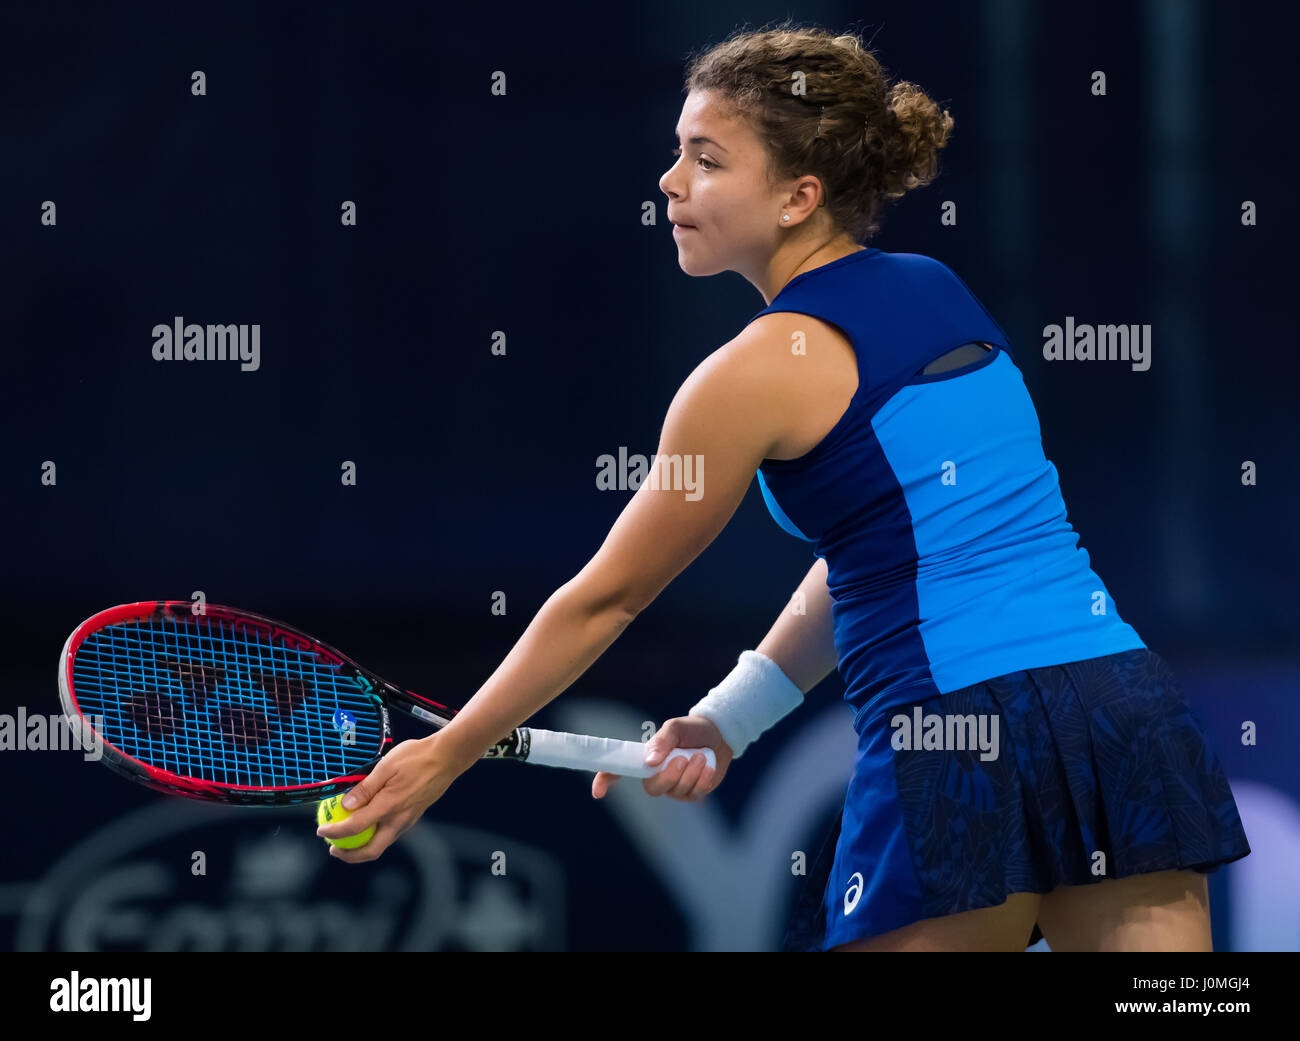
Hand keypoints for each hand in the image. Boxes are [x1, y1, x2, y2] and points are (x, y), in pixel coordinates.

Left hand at [316, 734, 460, 862]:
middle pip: (371, 851)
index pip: (356, 827)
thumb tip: (345, 804)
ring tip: (346, 839)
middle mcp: (400, 819)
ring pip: (381, 844)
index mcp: (390, 806)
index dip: (335, 832)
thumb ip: (365, 787)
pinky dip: (375, 836)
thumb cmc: (417, 757)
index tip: (321, 831)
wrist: (448, 758)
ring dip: (362, 848)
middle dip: (349, 855)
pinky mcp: (413, 817)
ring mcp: (408, 821)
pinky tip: (368, 824)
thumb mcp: (386, 765)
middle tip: (333, 848)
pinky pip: (390, 834)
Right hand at [591, 715, 733, 801]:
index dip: (604, 781)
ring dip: (690, 774)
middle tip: (682, 759)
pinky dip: (701, 780)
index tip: (597, 792)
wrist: (719, 735)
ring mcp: (674, 786)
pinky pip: (693, 794)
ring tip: (700, 756)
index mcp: (645, 758)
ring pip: (675, 791)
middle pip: (652, 788)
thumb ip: (662, 742)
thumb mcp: (675, 728)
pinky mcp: (692, 792)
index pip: (618, 772)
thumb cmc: (691, 729)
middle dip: (669, 776)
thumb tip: (650, 762)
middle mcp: (656, 775)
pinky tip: (707, 766)